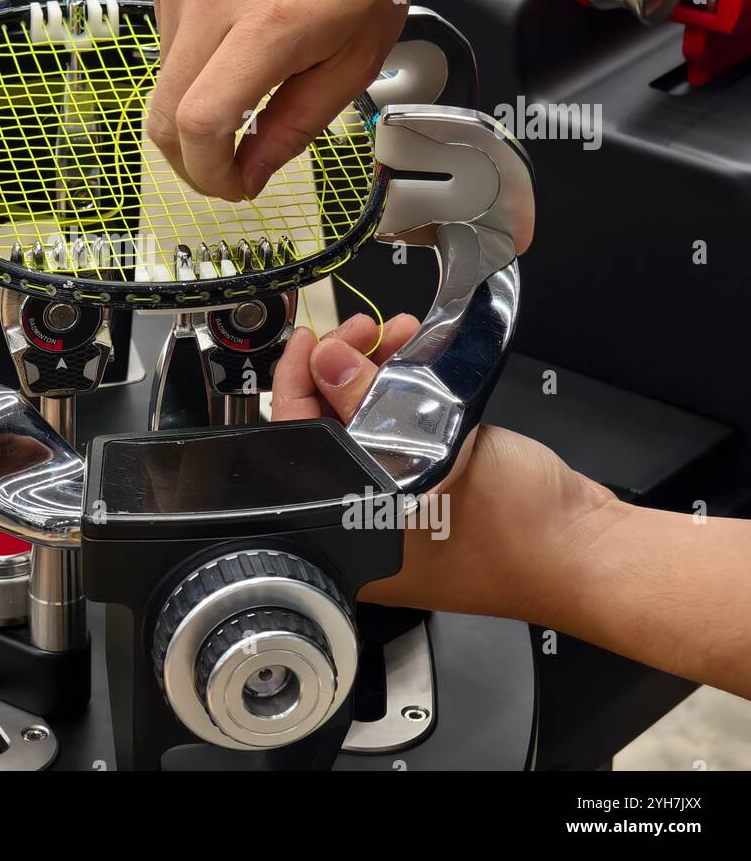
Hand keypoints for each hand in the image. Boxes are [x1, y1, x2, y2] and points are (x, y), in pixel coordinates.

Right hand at [144, 0, 630, 203]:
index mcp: (271, 23)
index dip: (208, 172)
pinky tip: (235, 21)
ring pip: (165, 74)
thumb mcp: (355, 61)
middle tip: (225, 162)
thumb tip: (247, 175)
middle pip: (163, 113)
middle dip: (190, 156)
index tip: (230, 185)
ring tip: (247, 69)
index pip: (199, 122)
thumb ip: (295, 126)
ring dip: (197, 94)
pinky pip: (165, 29)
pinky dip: (193, 47)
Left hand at [271, 313, 615, 621]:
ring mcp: (396, 506)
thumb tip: (329, 362)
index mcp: (343, 537)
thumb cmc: (519, 533)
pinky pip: (398, 430)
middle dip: (342, 367)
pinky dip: (402, 391)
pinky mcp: (431, 487)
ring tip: (398, 335)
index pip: (294, 448)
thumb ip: (371, 405)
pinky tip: (415, 358)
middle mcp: (361, 524)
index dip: (296, 385)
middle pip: (326, 428)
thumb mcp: (433, 457)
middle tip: (361, 332)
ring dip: (375, 371)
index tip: (309, 343)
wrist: (589, 549)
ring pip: (363, 423)